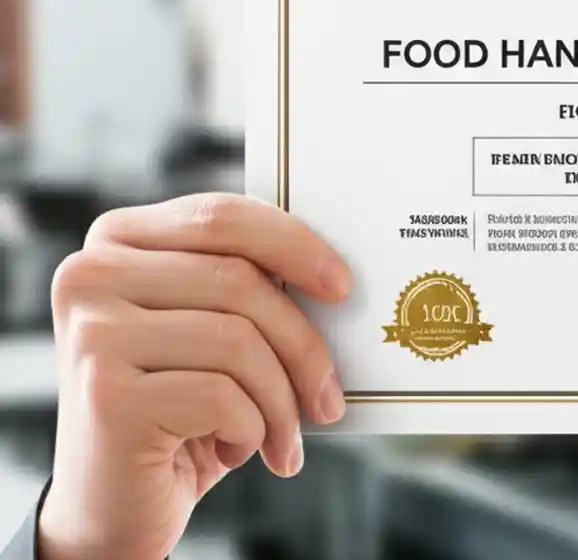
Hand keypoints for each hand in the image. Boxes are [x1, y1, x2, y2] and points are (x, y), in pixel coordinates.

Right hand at [38, 194, 351, 559]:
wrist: (115, 505)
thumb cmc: (181, 410)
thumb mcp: (213, 334)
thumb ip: (248, 289)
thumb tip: (337, 279)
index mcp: (118, 240)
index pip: (223, 217)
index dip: (295, 246)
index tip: (343, 288)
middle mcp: (90, 275)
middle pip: (240, 281)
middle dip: (304, 348)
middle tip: (329, 400)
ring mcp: (92, 333)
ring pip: (237, 341)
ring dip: (282, 402)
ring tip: (283, 438)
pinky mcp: (106, 393)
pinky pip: (221, 397)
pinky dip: (250, 430)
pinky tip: (238, 451)